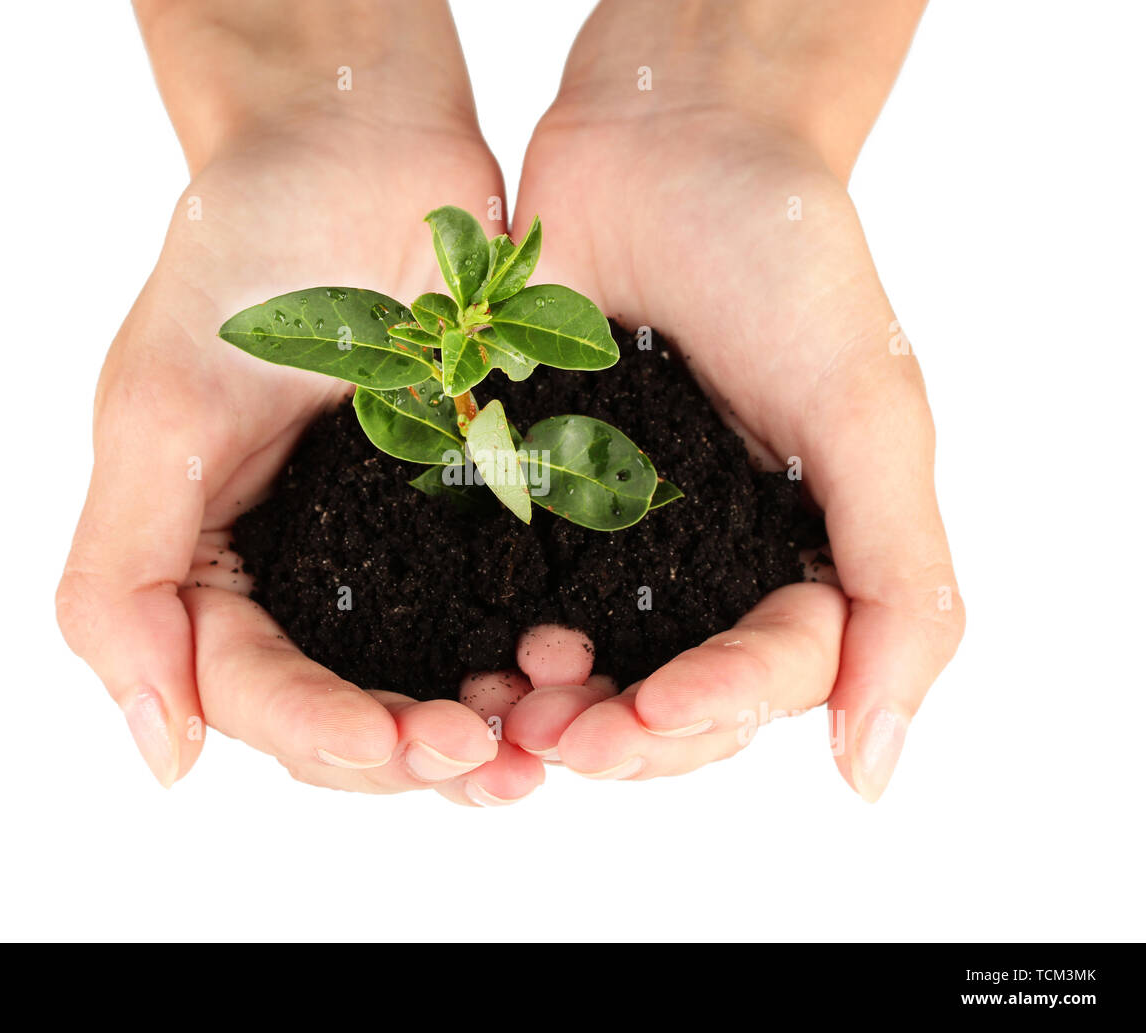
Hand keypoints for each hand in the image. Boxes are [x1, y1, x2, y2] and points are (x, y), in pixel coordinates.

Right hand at [58, 2, 547, 802]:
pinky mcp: (468, 514)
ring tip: (546, 736)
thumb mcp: (157, 413)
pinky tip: (577, 664)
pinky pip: (502, 611)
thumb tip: (160, 757)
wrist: (358, 147)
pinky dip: (534, 652)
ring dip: (486, 726)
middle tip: (494, 757)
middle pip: (348, 717)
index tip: (411, 744)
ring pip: (430, 685)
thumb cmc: (244, 258)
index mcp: (210, 566)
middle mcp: (298, 578)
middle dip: (415, 752)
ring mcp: (388, 552)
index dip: (329, 737)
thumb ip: (127, 582)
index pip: (256, 695)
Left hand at [501, 9, 962, 798]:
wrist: (668, 143)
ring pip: (583, 666)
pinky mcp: (531, 493)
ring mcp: (612, 534)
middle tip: (558, 738)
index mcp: (797, 556)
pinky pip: (502, 590)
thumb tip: (875, 771)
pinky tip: (459, 659)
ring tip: (502, 716)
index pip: (770, 677)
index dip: (716, 712)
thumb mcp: (869, 416)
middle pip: (670, 699)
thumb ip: (898, 582)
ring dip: (546, 706)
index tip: (653, 711)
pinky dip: (480, 635)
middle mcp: (705, 564)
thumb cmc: (788, 263)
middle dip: (618, 732)